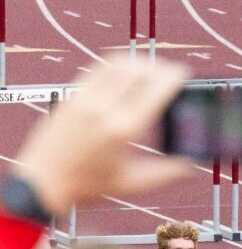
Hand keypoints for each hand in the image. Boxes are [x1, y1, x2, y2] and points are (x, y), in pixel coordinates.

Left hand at [11, 57, 189, 217]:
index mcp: (124, 130)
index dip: (173, 77)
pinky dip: (114, 65)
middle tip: (170, 71)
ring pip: (116, 64)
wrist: (42, 182)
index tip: (184, 72)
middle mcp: (104, 109)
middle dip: (158, 66)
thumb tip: (192, 165)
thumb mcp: (133, 183)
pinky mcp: (71, 97)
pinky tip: (123, 73)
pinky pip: (96, 69)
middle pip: (137, 70)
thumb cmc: (87, 186)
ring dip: (136, 62)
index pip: (154, 91)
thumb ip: (167, 172)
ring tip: (148, 69)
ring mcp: (84, 100)